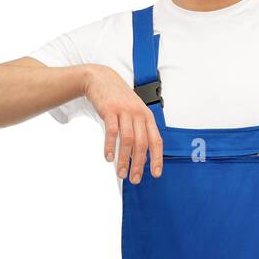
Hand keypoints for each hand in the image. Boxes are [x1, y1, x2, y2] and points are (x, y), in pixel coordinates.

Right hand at [82, 65, 163, 182]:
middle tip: (134, 179)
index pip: (156, 141)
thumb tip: (140, 157)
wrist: (101, 79)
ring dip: (124, 159)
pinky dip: (110, 146)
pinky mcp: (110, 110)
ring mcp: (124, 111)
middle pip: (142, 144)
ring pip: (127, 140)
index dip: (157, 159)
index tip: (155, 174)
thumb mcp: (134, 112)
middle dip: (138, 164)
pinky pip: (112, 131)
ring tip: (120, 173)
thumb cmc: (119, 99)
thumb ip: (139, 131)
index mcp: (147, 117)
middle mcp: (138, 114)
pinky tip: (108, 157)